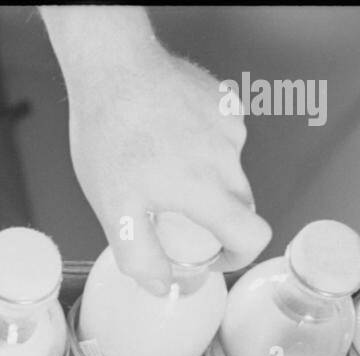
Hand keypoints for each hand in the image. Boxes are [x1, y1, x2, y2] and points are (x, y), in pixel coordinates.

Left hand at [65, 46, 271, 289]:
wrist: (111, 65)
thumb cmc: (108, 133)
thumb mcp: (113, 210)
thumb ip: (141, 257)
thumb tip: (163, 286)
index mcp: (204, 186)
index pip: (252, 236)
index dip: (238, 257)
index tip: (216, 258)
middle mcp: (226, 155)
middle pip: (242, 206)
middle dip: (215, 221)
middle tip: (175, 218)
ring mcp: (229, 125)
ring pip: (230, 172)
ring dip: (206, 181)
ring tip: (162, 167)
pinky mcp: (225, 102)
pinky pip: (224, 140)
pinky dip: (203, 149)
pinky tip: (170, 139)